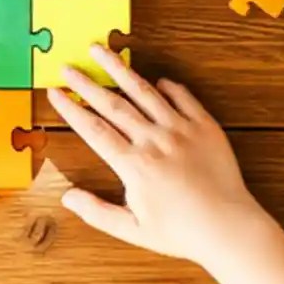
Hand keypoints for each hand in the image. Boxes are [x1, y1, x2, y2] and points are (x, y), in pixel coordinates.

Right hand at [49, 45, 263, 265]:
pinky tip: (156, 80)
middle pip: (113, 105)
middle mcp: (154, 141)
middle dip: (86, 83)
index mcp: (134, 165)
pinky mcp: (205, 126)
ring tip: (101, 51)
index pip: (94, 130)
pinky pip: (183, 97)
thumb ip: (97, 211)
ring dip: (119, 70)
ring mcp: (181, 130)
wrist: (229, 228)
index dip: (71, 109)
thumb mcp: (132, 229)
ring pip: (144, 92)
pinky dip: (167, 86)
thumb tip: (66, 197)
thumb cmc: (181, 232)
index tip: (55, 92)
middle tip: (68, 67)